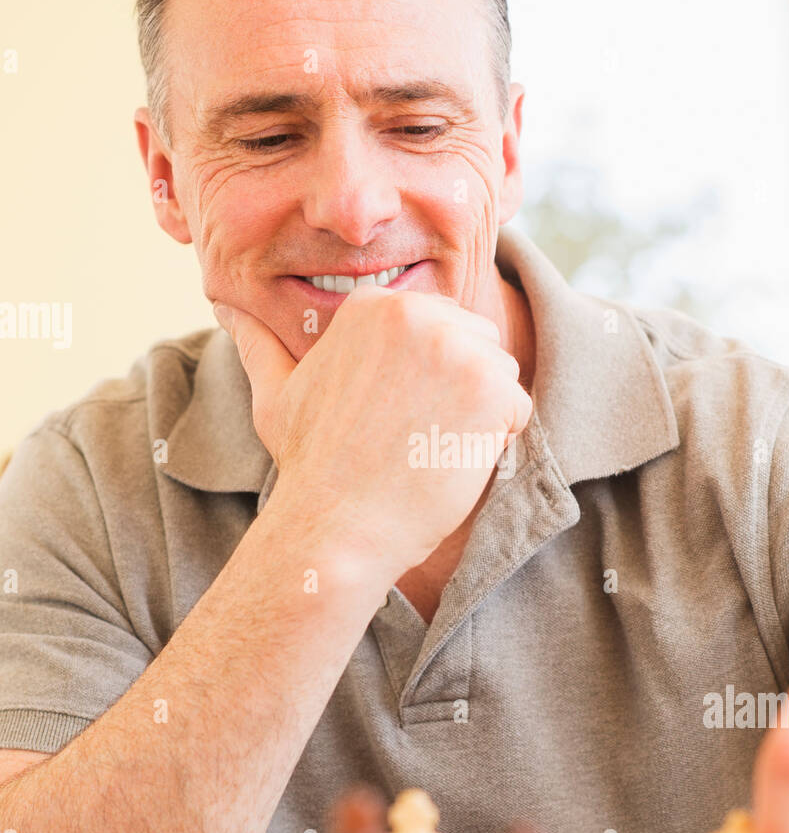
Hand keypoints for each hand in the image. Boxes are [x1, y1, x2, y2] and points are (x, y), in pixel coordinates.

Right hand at [212, 280, 531, 577]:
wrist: (339, 526)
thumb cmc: (311, 467)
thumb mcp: (276, 395)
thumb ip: (260, 345)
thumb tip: (227, 308)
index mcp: (374, 307)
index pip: (436, 325)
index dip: (423, 377)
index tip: (393, 415)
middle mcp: (417, 313)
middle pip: (475, 341)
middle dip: (456, 390)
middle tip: (411, 435)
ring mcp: (458, 347)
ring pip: (499, 374)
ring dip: (477, 416)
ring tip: (426, 448)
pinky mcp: (492, 387)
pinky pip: (518, 410)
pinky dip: (495, 445)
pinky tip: (448, 462)